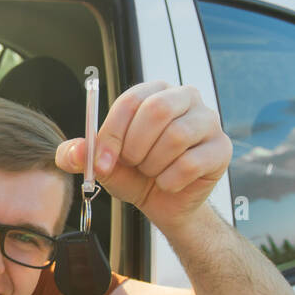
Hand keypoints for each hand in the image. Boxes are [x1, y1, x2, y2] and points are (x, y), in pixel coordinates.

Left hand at [55, 81, 231, 232]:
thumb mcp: (104, 165)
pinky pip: (191, 163)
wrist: (165, 203)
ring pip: (176, 137)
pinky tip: (169, 183)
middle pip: (158, 110)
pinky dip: (171, 180)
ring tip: (152, 172)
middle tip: (133, 165)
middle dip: (136, 147)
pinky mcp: (221, 148)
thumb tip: (73, 152)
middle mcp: (185, 97)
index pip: (130, 100)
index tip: (103, 163)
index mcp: (154, 92)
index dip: (112, 134)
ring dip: (154, 165)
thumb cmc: (136, 174)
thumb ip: (83, 156)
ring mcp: (208, 120)